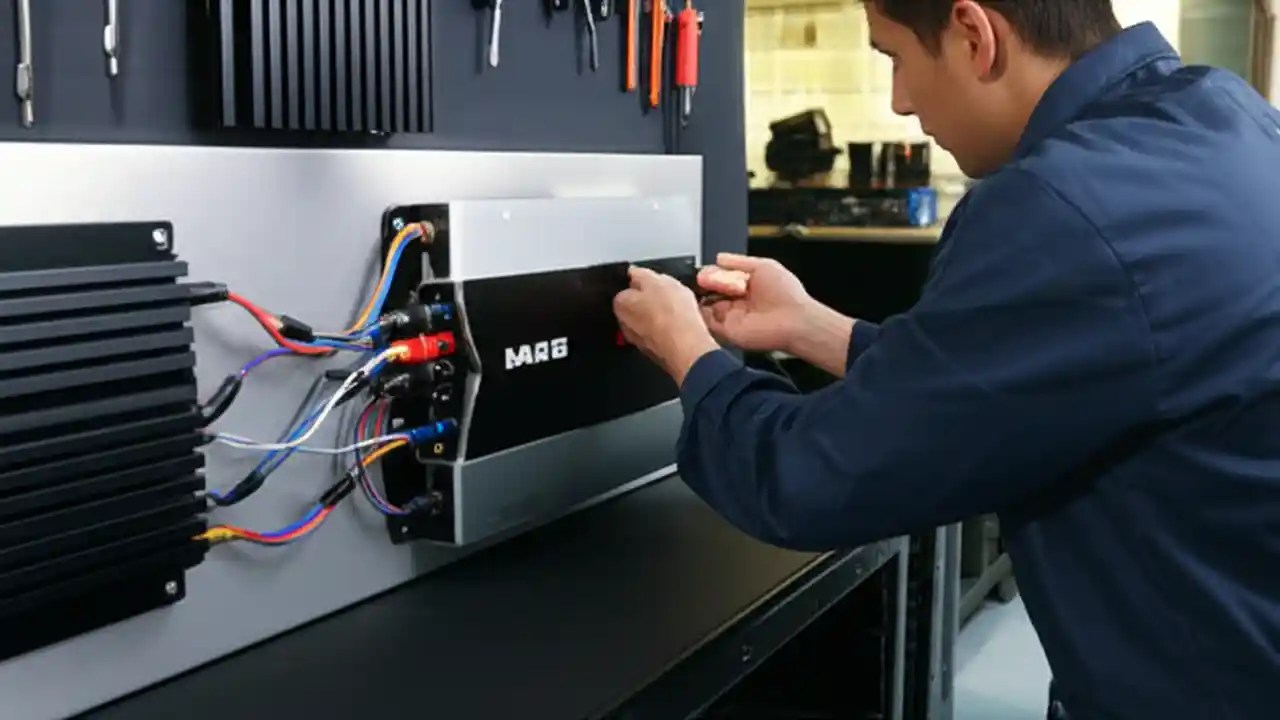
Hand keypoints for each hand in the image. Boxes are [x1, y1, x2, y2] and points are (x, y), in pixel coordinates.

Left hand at [614, 266, 720, 385]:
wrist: (687, 346)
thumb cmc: (671, 314)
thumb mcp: (656, 280)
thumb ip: (641, 274)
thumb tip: (634, 271)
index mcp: (620, 304)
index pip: (626, 290)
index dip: (643, 285)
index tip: (654, 283)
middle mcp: (625, 325)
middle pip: (638, 308)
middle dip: (652, 302)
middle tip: (669, 296)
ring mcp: (640, 341)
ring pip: (651, 322)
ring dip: (663, 317)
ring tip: (680, 311)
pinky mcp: (656, 352)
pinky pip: (663, 335)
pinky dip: (671, 330)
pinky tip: (684, 325)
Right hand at [697, 252, 817, 354]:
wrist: (794, 321)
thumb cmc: (787, 295)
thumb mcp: (763, 266)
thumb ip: (739, 262)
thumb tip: (720, 258)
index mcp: (747, 288)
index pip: (721, 280)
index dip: (712, 275)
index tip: (704, 271)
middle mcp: (739, 303)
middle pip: (712, 293)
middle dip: (704, 285)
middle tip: (701, 280)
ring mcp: (733, 318)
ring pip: (707, 308)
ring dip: (700, 299)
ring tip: (697, 290)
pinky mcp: (728, 332)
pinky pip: (708, 324)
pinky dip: (700, 316)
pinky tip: (698, 304)